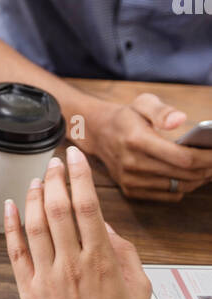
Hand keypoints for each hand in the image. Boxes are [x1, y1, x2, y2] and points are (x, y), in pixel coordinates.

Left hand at [4, 147, 150, 298]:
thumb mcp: (139, 286)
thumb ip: (124, 251)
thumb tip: (104, 225)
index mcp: (101, 260)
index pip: (87, 205)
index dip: (79, 176)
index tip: (75, 157)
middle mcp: (72, 264)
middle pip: (59, 209)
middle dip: (56, 178)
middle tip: (55, 161)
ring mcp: (48, 277)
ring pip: (35, 225)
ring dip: (35, 197)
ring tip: (37, 179)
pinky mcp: (29, 290)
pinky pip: (16, 252)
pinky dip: (11, 226)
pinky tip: (10, 207)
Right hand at [83, 94, 211, 200]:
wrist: (97, 133)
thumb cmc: (126, 117)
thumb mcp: (143, 102)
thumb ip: (163, 111)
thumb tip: (181, 120)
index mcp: (137, 140)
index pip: (182, 157)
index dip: (207, 158)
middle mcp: (132, 164)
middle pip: (184, 174)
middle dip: (208, 169)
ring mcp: (131, 180)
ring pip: (178, 187)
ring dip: (199, 179)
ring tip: (209, 169)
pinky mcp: (131, 191)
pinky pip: (168, 195)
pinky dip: (184, 187)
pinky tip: (193, 177)